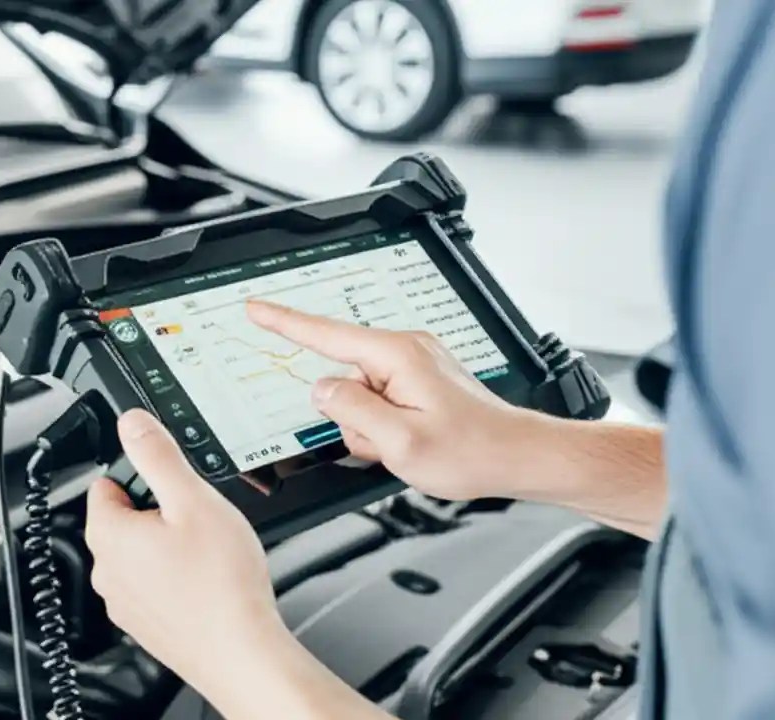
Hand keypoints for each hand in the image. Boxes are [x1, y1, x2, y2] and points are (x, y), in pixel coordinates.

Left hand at [83, 410, 292, 703]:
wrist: (242, 652)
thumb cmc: (221, 584)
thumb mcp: (194, 499)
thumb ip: (158, 456)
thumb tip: (132, 423)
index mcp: (108, 535)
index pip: (105, 484)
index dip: (142, 477)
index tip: (172, 486)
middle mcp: (106, 572)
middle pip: (124, 519)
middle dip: (157, 512)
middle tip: (198, 519)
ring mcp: (124, 603)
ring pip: (140, 554)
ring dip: (167, 546)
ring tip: (207, 554)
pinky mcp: (146, 625)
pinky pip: (154, 586)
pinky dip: (176, 579)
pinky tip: (207, 582)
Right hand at [247, 299, 548, 500]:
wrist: (518, 457)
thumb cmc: (472, 451)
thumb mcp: (399, 441)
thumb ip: (351, 411)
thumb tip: (322, 390)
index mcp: (397, 356)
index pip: (325, 335)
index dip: (284, 322)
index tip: (256, 309)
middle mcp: (406, 352)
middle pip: (343, 379)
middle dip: (352, 418)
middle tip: (388, 442)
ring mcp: (415, 365)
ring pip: (360, 397)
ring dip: (372, 428)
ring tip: (408, 444)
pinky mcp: (421, 381)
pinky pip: (381, 402)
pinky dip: (387, 427)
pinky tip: (413, 441)